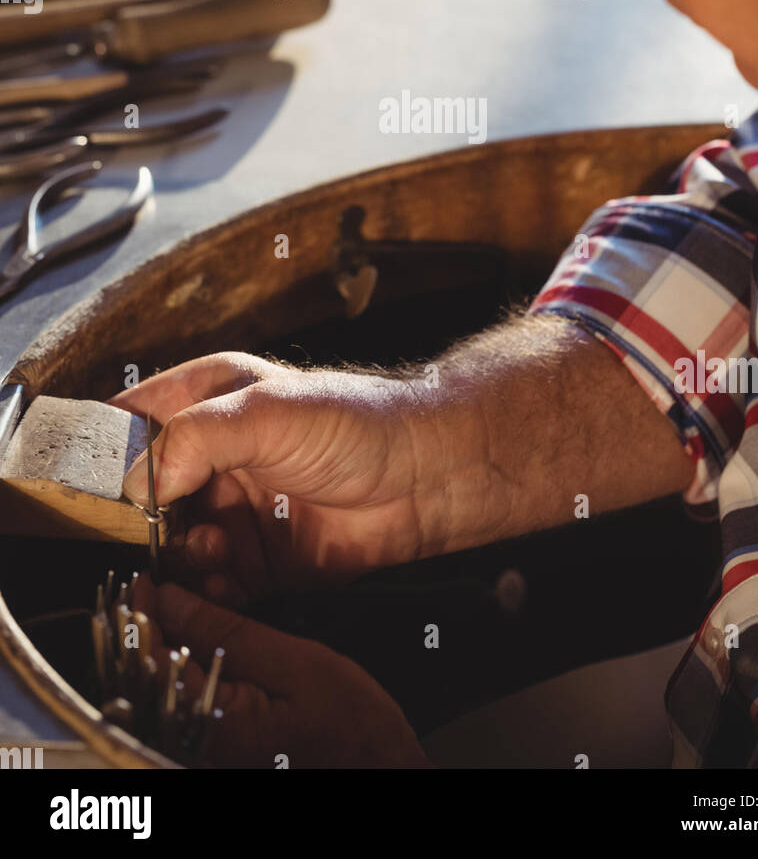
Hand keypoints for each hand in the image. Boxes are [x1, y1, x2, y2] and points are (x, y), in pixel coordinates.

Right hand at [111, 351, 473, 603]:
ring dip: (181, 559)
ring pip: (174, 546)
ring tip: (214, 552)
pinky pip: (213, 585)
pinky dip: (209, 593)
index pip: (131, 421)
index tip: (96, 489)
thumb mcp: (266, 412)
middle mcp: (215, 455)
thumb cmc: (357, 423)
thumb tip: (139, 483)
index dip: (107, 453)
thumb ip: (194, 439)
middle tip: (163, 534)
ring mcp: (235, 508)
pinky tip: (226, 584)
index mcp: (207, 400)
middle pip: (144, 497)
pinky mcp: (259, 558)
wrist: (427, 477)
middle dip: (144, 524)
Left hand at [133, 578, 428, 768]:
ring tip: (173, 608)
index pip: (153, 661)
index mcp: (215, 722)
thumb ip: (228, 631)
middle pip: (149, 678)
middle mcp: (201, 743)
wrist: (381, 772)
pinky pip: (186, 703)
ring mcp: (209, 748)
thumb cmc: (352, 725)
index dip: (142, 615)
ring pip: (164, 689)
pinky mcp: (222, 748)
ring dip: (163, 646)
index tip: (145, 580)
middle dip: (148, 628)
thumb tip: (172, 600)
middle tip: (156, 588)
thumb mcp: (295, 661)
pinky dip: (183, 668)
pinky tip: (195, 645)